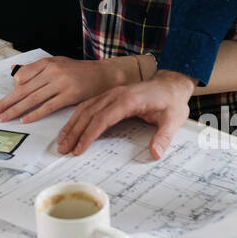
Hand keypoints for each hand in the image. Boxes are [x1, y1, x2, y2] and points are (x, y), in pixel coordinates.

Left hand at [0, 56, 129, 123]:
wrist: (105, 75)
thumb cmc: (79, 72)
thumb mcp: (57, 65)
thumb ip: (37, 70)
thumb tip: (15, 73)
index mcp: (47, 63)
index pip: (21, 78)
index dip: (10, 93)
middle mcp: (51, 71)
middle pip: (23, 89)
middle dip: (6, 102)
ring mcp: (60, 82)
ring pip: (32, 98)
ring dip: (16, 109)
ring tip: (3, 118)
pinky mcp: (70, 94)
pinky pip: (48, 105)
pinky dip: (35, 113)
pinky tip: (25, 119)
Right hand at [55, 70, 195, 159]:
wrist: (171, 84)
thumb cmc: (171, 100)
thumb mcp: (174, 119)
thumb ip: (164, 137)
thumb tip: (155, 153)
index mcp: (128, 99)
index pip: (103, 118)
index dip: (89, 134)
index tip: (80, 148)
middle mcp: (116, 94)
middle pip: (89, 113)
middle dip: (74, 132)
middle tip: (63, 148)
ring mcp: (111, 94)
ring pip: (85, 108)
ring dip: (72, 124)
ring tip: (62, 141)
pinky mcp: (110, 96)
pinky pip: (89, 105)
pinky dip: (78, 117)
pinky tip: (71, 127)